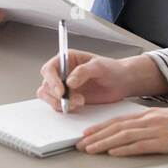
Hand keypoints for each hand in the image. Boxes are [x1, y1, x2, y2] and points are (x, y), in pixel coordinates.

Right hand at [36, 49, 150, 110]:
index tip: (61, 91)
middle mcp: (62, 72)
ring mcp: (64, 86)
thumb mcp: (99, 66)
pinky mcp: (68, 98)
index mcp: (66, 59)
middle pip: (46, 85)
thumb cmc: (112, 69)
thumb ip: (83, 72)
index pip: (49, 69)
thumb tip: (69, 81)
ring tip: (79, 102)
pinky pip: (57, 105)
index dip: (52, 81)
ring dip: (61, 103)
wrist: (121, 82)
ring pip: (48, 96)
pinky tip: (78, 104)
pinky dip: (65, 108)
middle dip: (58, 95)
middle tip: (74, 99)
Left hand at [74, 107, 167, 155]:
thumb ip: (149, 124)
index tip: (87, 133)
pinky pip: (139, 146)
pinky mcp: (163, 142)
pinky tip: (113, 152)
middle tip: (80, 143)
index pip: (118, 120)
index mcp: (148, 114)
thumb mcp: (165, 119)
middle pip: (116, 127)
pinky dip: (124, 149)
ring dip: (104, 143)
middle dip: (96, 135)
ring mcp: (155, 130)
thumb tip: (132, 132)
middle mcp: (148, 120)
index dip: (100, 126)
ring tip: (90, 148)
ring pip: (123, 136)